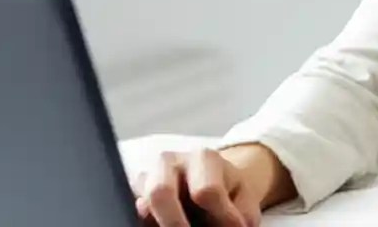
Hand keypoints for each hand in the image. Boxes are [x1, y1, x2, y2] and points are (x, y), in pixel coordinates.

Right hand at [132, 147, 264, 226]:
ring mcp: (146, 178)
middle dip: (174, 224)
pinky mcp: (133, 195)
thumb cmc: (228, 192)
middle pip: (160, 192)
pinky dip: (150, 225)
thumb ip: (240, 215)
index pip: (206, 191)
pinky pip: (134, 215)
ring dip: (160, 224)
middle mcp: (169, 162)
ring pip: (141, 206)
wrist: (210, 183)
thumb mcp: (244, 199)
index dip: (220, 218)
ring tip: (183, 226)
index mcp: (203, 158)